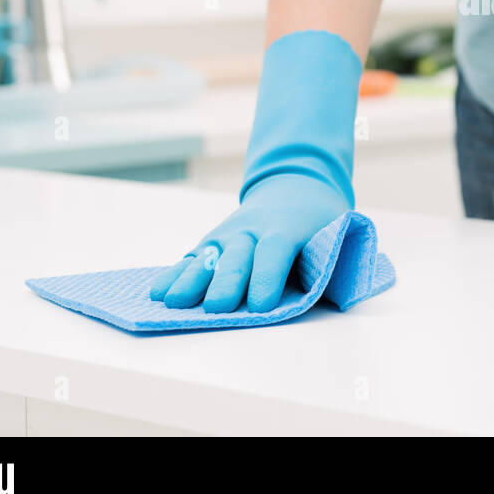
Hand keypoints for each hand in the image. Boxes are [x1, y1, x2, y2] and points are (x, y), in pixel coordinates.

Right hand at [150, 174, 347, 311]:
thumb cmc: (318, 222)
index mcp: (286, 229)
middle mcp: (251, 230)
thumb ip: (331, 258)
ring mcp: (227, 235)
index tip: (260, 305)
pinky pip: (190, 259)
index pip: (275, 252)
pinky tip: (158, 292)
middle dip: (227, 282)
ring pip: (207, 257)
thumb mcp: (334, 232)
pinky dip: (174, 274)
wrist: (293, 187)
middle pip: (237, 257)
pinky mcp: (209, 243)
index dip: (267, 277)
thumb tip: (334, 293)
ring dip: (191, 280)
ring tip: (175, 301)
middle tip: (218, 306)